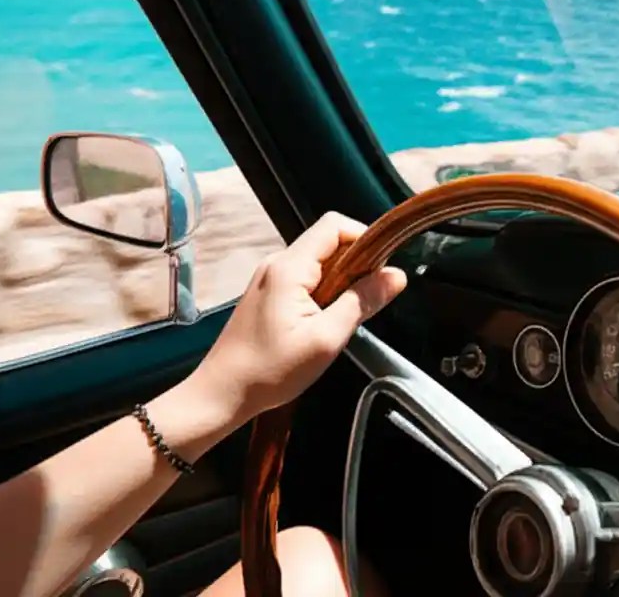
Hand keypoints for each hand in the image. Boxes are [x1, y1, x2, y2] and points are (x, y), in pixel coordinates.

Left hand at [187, 212, 407, 424]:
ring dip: (341, 281)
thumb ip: (362, 302)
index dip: (365, 238)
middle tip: (367, 301)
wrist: (221, 393)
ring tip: (344, 317)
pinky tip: (324, 322)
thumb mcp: (326, 339)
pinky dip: (324, 292)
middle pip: (328, 242)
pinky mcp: (267, 294)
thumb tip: (397, 276)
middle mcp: (276, 264)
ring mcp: (269, 278)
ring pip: (318, 262)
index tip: (382, 269)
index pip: (335, 226)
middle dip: (356, 264)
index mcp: (289, 268)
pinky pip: (305, 279)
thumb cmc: (270, 371)